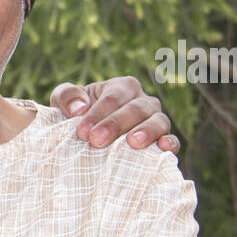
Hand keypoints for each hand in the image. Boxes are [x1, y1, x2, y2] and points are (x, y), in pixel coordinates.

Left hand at [50, 76, 179, 152]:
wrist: (87, 138)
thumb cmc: (76, 116)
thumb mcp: (64, 101)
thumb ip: (66, 96)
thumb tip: (79, 108)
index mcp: (122, 87)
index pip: (113, 97)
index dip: (98, 114)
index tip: (82, 132)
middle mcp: (142, 101)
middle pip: (136, 108)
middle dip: (116, 124)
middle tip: (96, 141)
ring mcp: (155, 120)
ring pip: (158, 120)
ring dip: (147, 131)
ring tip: (133, 143)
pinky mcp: (162, 139)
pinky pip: (172, 139)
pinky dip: (170, 143)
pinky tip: (163, 148)